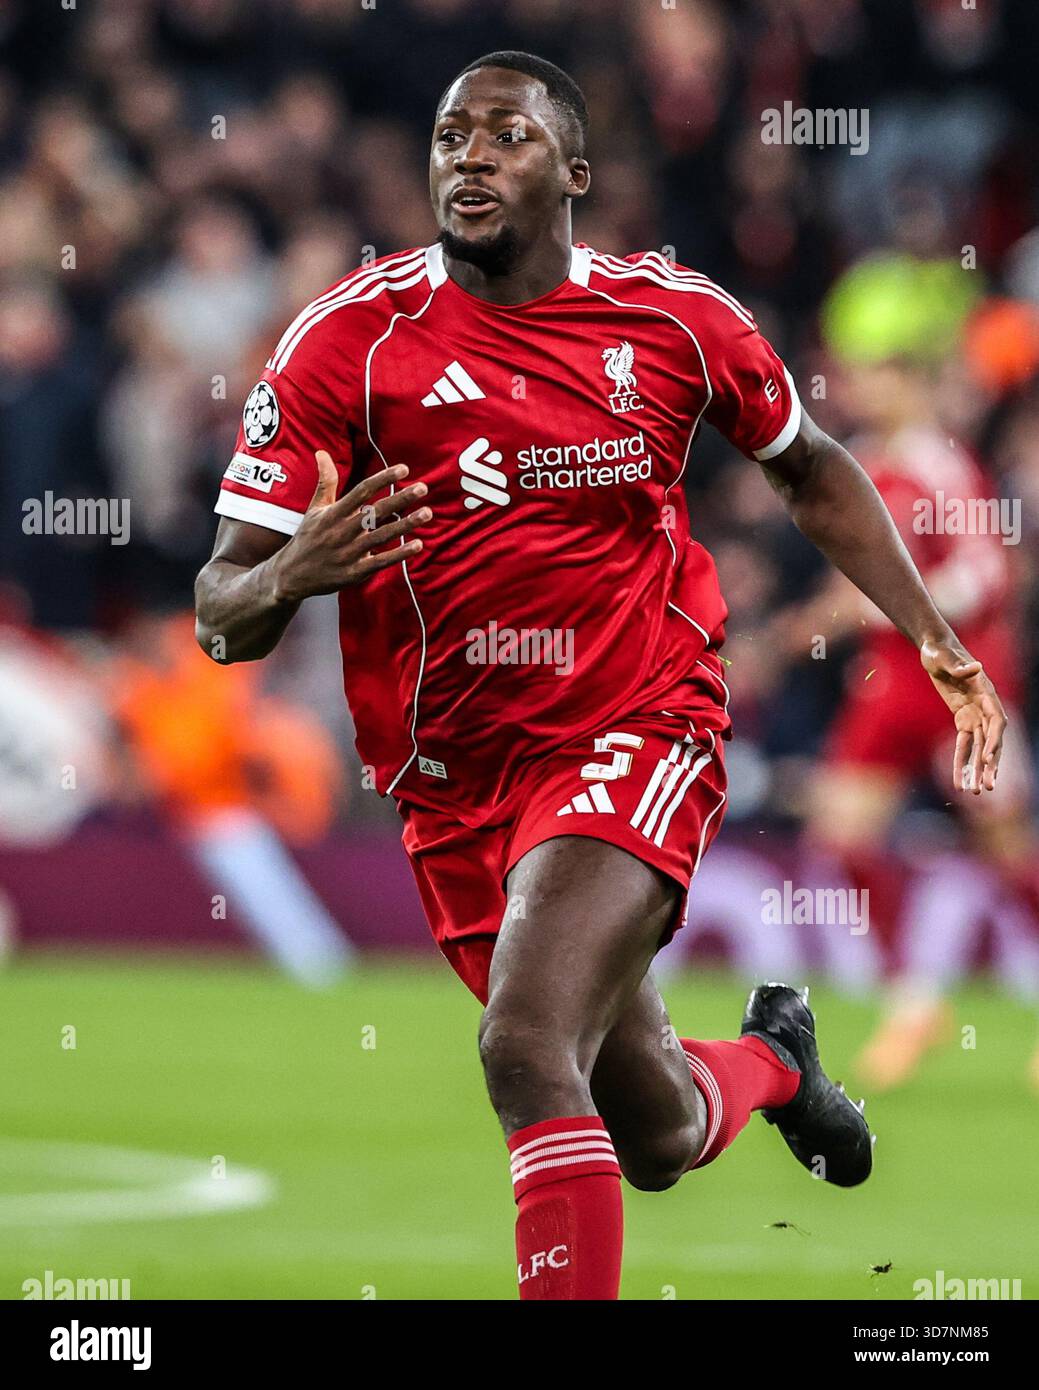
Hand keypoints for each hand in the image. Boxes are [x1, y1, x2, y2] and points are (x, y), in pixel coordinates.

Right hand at [271, 452, 431, 601]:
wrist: (292, 575)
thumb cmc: (307, 538)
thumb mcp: (314, 509)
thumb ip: (325, 482)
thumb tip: (322, 453)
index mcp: (334, 513)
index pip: (362, 490)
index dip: (383, 478)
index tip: (404, 468)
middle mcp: (342, 531)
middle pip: (376, 511)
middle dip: (401, 499)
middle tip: (423, 488)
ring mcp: (349, 552)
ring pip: (382, 535)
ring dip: (406, 524)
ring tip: (427, 513)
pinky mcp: (355, 572)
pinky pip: (381, 561)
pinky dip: (400, 554)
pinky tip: (418, 544)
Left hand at [920, 637, 1006, 793]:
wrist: (934, 650)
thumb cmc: (941, 651)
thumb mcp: (946, 657)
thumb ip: (960, 666)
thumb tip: (975, 668)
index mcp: (986, 693)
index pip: (996, 721)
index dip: (994, 740)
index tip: (987, 757)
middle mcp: (985, 707)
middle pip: (991, 741)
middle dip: (989, 764)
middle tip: (987, 787)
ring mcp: (975, 715)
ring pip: (979, 748)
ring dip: (976, 770)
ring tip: (974, 792)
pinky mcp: (963, 720)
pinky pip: (963, 745)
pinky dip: (961, 763)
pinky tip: (959, 782)